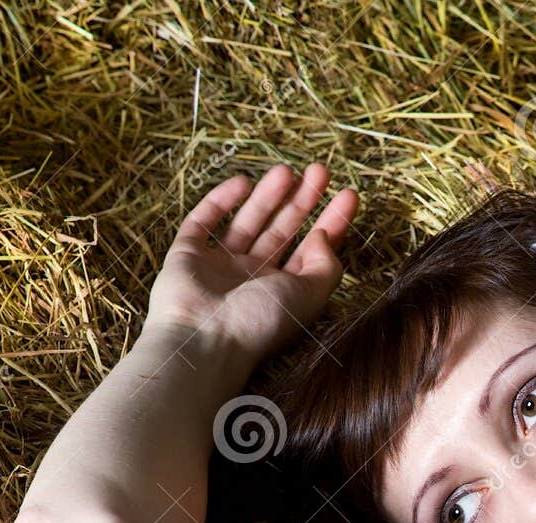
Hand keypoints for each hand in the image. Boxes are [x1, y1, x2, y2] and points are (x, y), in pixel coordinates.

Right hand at [144, 161, 359, 365]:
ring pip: (248, 222)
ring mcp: (220, 267)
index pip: (313, 251)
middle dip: (303, 200)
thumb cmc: (261, 323)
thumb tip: (324, 234)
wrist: (204, 339)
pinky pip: (204, 221)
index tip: (348, 193)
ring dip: (269, 195)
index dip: (332, 222)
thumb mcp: (309, 296)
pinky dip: (221, 201)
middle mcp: (254, 280)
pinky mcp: (187, 255)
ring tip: (287, 169)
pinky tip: (243, 182)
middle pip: (283, 231)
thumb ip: (326, 265)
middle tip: (321, 170)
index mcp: (285, 293)